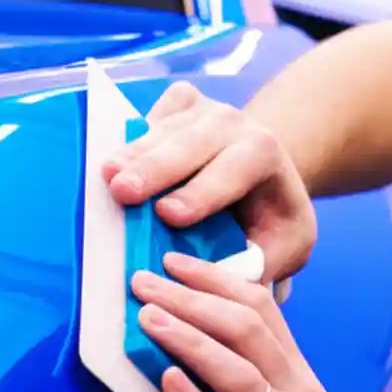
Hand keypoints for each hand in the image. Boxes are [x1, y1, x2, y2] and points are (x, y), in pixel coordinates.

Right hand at [103, 81, 316, 283]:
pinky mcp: (179, 104)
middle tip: (122, 191)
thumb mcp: (286, 245)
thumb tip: (222, 287)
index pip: (233, 170)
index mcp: (264, 155)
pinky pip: (152, 116)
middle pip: (190, 143)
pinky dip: (130, 139)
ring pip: (163, 131)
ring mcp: (203, 109)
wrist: (266, 175)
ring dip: (131, 155)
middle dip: (155, 168)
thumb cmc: (271, 219)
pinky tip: (114, 163)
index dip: (201, 192)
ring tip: (106, 177)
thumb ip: (259, 264)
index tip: (168, 215)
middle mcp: (234, 124)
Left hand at [130, 251, 391, 391]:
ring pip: (237, 370)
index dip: (216, 279)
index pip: (263, 311)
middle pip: (245, 328)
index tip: (176, 261)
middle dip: (191, 296)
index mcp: (301, 381)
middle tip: (144, 280)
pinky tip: (166, 381)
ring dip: (187, 338)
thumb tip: (196, 367)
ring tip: (147, 317)